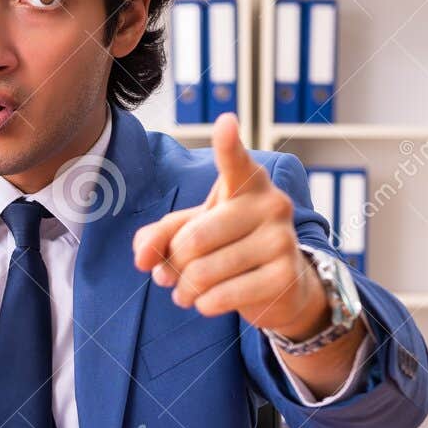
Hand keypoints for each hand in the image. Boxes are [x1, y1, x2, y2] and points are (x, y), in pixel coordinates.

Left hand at [131, 113, 328, 339]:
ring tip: (185, 292)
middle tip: (169, 275)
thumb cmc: (229, 247)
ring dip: (183, 289)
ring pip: (204, 272)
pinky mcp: (285, 277)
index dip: (228, 144)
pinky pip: (222, 296)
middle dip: (173, 263)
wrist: (281, 286)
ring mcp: (282, 240)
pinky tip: (205, 302)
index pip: (235, 162)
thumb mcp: (193, 232)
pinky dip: (203, 304)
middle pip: (195, 239)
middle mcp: (271, 204)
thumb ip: (159, 236)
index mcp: (247, 184)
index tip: (225, 122)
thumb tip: (142, 256)